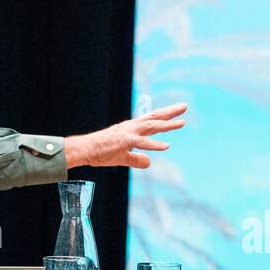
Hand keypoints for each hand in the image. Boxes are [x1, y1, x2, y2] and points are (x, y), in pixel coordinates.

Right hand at [65, 102, 186, 168]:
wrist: (85, 150)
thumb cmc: (101, 152)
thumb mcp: (123, 157)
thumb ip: (137, 159)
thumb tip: (149, 162)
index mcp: (131, 129)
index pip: (151, 120)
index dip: (164, 116)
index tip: (177, 113)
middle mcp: (131, 127)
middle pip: (154, 117)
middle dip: (170, 112)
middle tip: (184, 106)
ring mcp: (128, 133)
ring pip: (151, 126)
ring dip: (167, 125)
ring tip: (182, 123)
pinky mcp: (124, 141)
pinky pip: (142, 143)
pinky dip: (154, 144)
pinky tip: (166, 146)